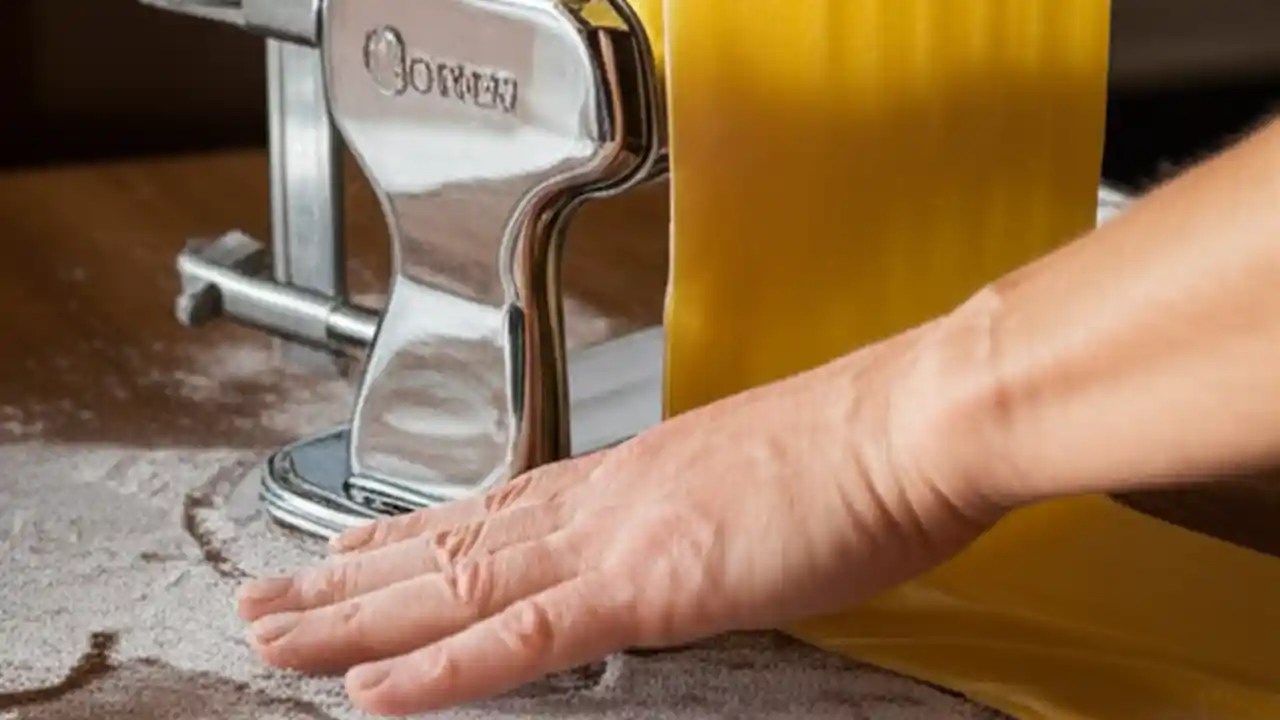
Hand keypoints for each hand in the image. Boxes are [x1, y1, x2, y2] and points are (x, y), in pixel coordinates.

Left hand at [236, 319, 1000, 716]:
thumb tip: (686, 538)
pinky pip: (519, 637)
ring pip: (454, 586)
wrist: (907, 423)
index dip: (412, 534)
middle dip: (351, 580)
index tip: (354, 549)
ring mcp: (612, 540)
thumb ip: (698, 515)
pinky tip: (372, 692)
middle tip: (270, 597)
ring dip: (356, 619)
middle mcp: (598, 499)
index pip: (494, 509)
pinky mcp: (644, 585)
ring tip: (277, 634)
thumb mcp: (757, 481)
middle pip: (450, 544)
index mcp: (626, 476)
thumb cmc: (858, 452)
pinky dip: (439, 668)